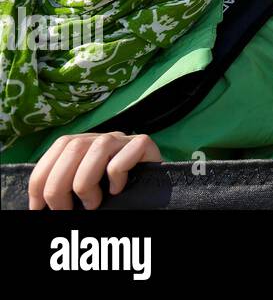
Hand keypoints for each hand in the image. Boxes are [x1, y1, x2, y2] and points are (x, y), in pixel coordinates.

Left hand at [28, 132, 161, 209]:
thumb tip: (39, 204)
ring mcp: (126, 140)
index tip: (38, 207)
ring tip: (92, 204)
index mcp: (86, 144)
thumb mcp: (84, 192)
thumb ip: (66, 188)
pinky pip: (125, 155)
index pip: (58, 146)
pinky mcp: (146, 145)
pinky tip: (118, 190)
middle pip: (73, 146)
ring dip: (85, 182)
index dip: (41, 177)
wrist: (157, 197)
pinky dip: (116, 176)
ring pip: (98, 147)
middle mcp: (105, 138)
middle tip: (63, 211)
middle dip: (58, 185)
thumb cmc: (114, 198)